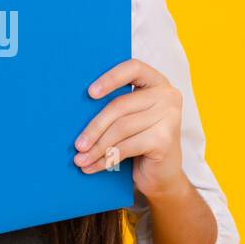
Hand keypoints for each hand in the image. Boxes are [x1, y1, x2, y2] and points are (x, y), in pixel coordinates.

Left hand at [73, 58, 187, 200]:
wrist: (163, 175)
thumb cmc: (140, 142)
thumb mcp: (130, 118)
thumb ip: (115, 107)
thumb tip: (75, 108)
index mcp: (156, 82)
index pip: (133, 68)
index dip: (110, 78)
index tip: (89, 93)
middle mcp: (167, 95)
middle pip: (120, 106)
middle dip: (94, 128)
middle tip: (77, 145)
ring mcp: (169, 117)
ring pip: (121, 128)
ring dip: (97, 147)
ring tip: (81, 159)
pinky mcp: (165, 139)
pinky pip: (127, 147)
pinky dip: (107, 159)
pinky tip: (94, 167)